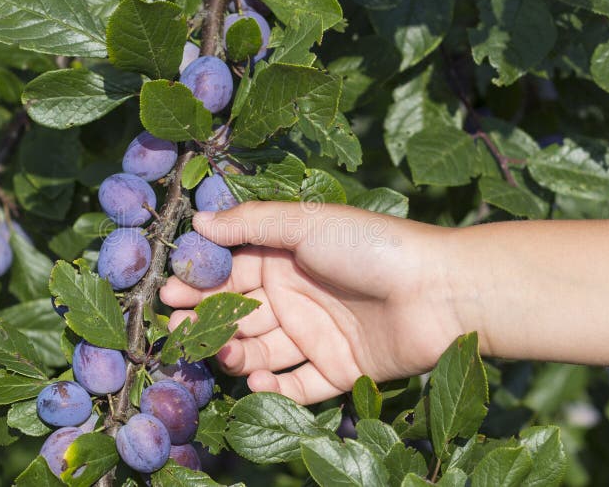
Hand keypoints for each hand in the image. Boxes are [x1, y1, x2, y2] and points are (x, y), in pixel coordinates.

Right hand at [159, 202, 463, 404]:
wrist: (440, 291)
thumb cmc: (371, 246)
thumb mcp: (308, 223)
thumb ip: (252, 222)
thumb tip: (199, 219)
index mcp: (287, 259)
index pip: (232, 272)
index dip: (200, 282)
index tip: (168, 290)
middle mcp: (297, 297)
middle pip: (241, 315)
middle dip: (209, 321)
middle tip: (180, 328)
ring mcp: (316, 336)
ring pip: (262, 352)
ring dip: (238, 354)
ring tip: (226, 353)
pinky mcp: (337, 370)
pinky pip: (297, 386)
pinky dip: (274, 389)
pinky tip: (258, 381)